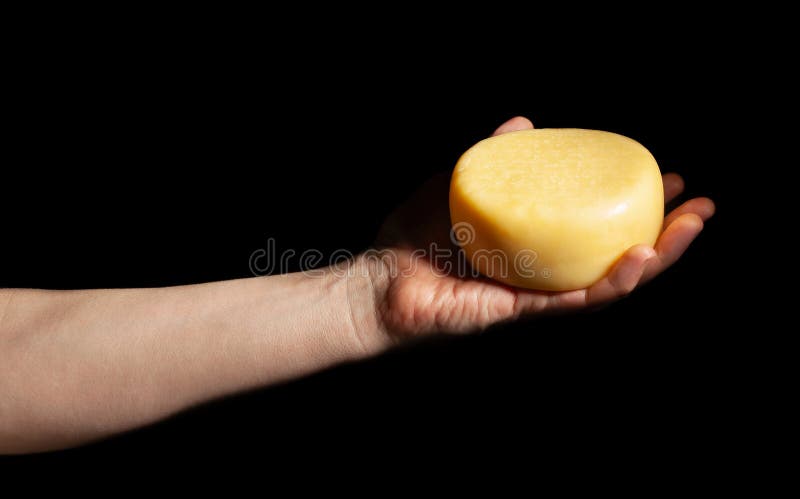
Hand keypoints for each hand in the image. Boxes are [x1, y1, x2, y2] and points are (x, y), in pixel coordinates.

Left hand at [363, 117, 714, 338]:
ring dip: (655, 258)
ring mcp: (534, 294)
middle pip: (614, 254)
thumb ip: (494, 157)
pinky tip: (640, 258)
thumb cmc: (412, 236)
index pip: (595, 224)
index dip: (633, 204)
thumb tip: (523, 120)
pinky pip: (574, 300)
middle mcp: (541, 270)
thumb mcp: (460, 183)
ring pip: (607, 281)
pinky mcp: (520, 312)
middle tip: (699, 209)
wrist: (377, 280)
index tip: (666, 178)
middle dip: (663, 234)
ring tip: (688, 230)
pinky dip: (611, 282)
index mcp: (534, 242)